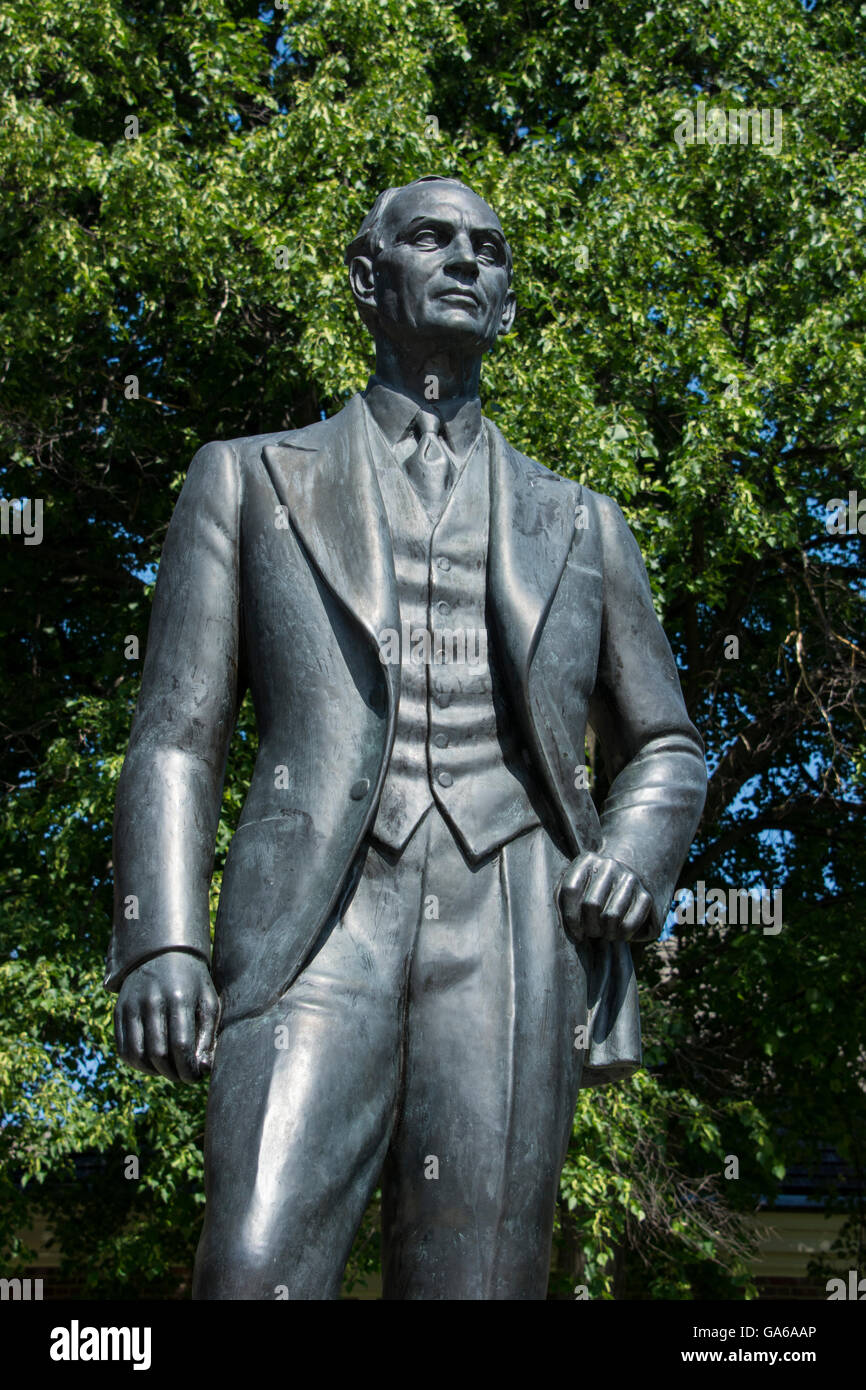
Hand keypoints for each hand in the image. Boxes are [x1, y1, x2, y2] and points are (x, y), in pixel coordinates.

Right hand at [114, 951, 218, 1082]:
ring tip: (169, 1070)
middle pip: (158, 1054)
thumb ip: (208, 1035)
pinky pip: (123, 1048)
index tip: (196, 1077)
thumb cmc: (193, 982)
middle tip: (183, 1076)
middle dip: (173, 1074)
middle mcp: (152, 1000)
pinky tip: (152, 1064)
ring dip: (154, 1072)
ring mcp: (132, 1005)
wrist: (163, 953)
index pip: (181, 1045)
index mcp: (179, 997)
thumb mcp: (208, 1002)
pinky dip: (137, 1064)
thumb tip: (204, 1070)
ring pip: (137, 1055)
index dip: (188, 1069)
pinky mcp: (119, 1010)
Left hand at [557, 851, 652, 942]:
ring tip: (602, 935)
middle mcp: (609, 865)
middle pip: (592, 904)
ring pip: (612, 916)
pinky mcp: (645, 894)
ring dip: (605, 933)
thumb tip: (569, 928)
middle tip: (590, 934)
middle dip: (589, 927)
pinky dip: (622, 936)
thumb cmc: (589, 892)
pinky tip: (616, 935)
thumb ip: (563, 901)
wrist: (622, 882)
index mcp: (586, 860)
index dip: (570, 917)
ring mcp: (629, 878)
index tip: (574, 934)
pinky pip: (630, 923)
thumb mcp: (573, 889)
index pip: (571, 889)